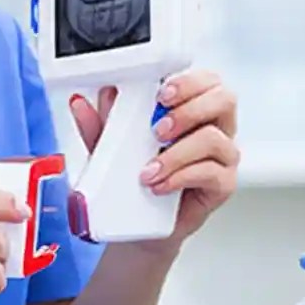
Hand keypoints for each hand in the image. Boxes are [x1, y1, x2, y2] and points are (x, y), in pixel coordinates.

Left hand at [70, 71, 239, 249]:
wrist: (139, 223)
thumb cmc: (134, 176)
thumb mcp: (111, 147)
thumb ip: (100, 125)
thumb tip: (80, 103)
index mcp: (194, 107)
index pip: (207, 81)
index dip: (188, 82)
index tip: (160, 94)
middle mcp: (215, 127)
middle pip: (224, 99)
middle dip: (189, 110)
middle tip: (158, 129)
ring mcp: (223, 155)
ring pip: (214, 139)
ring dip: (177, 152)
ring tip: (149, 169)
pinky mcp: (223, 183)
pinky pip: (211, 172)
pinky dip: (180, 177)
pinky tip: (160, 186)